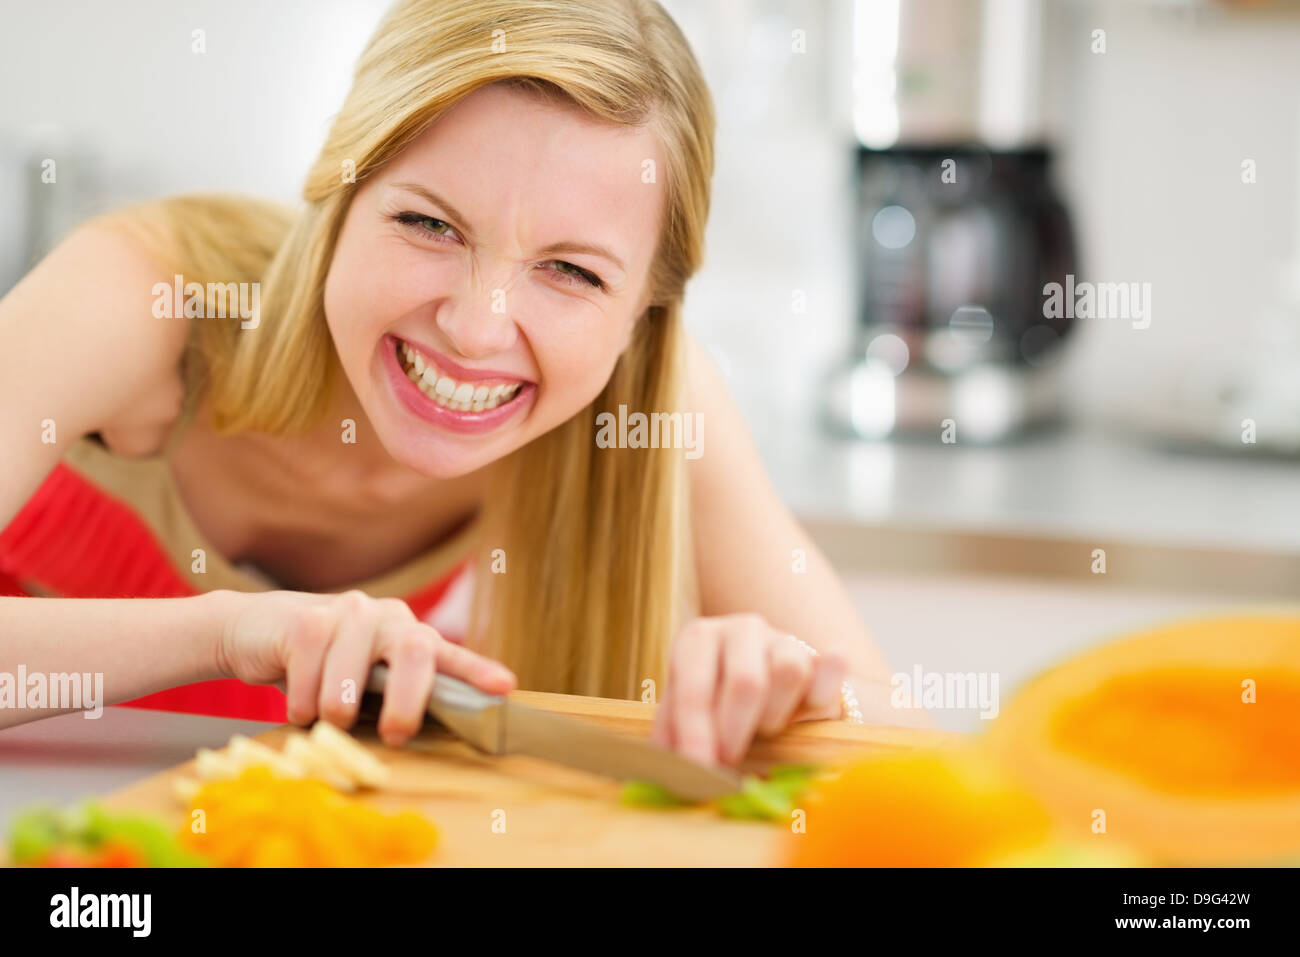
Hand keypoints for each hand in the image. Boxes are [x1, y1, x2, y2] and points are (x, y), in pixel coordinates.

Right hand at [211, 589, 515, 745]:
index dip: (476, 671)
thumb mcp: (362, 684)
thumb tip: (414, 738)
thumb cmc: (319, 668)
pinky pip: (310, 673)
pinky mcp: (306, 618)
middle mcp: (387, 617)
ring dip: (336, 710)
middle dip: (408, 701)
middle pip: (416, 652)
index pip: (450, 654)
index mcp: (408, 636)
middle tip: (394, 735)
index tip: (503, 688)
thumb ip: (391, 699)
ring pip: (353, 676)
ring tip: (323, 716)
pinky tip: (297, 699)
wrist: (253, 632)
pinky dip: (302, 702)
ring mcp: (349, 611)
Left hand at [650, 614, 848, 766]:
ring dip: (774, 715)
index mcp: (698, 638)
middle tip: (729, 760)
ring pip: (789, 672)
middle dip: (735, 729)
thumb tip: (668, 763)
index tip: (698, 766)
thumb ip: (674, 734)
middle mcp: (740, 629)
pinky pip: (828, 668)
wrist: (764, 691)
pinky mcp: (816, 656)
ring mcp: (782, 638)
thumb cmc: (715, 704)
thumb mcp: (685, 713)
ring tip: (763, 730)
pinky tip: (815, 701)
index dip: (695, 730)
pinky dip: (826, 682)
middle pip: (745, 680)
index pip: (694, 684)